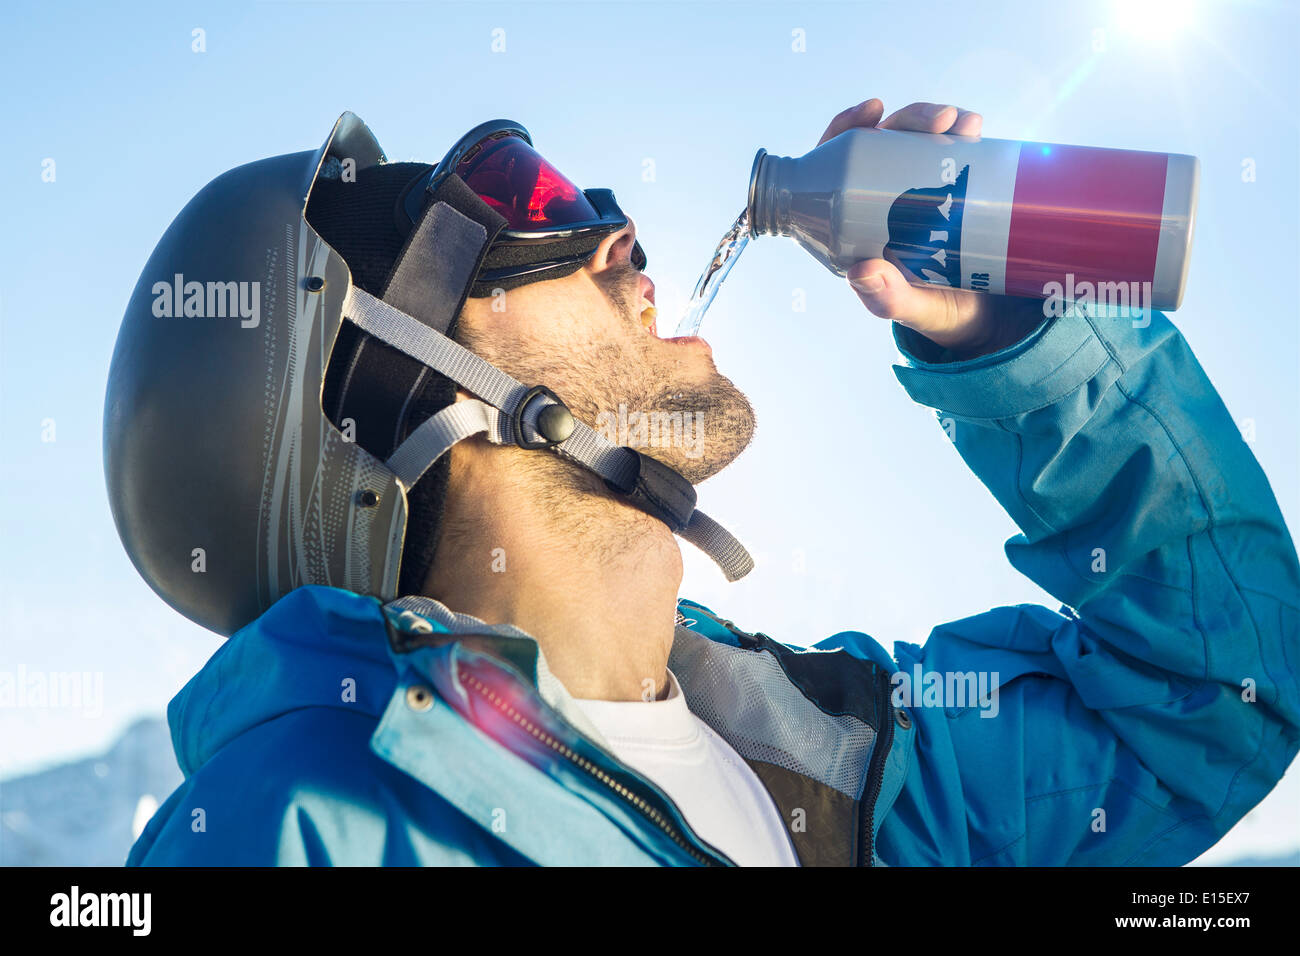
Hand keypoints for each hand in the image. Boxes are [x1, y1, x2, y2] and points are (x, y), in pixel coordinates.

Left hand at [818, 99, 1041, 358]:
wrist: (991, 320)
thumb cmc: (941, 315)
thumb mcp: (914, 311)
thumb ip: (889, 300)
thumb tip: (861, 272)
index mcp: (858, 224)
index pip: (837, 167)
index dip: (845, 131)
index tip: (871, 112)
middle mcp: (886, 202)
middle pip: (884, 144)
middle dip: (909, 120)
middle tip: (942, 120)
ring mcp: (922, 191)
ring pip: (919, 141)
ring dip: (939, 121)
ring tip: (967, 124)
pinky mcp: (955, 188)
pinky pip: (952, 150)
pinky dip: (963, 131)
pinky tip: (974, 126)